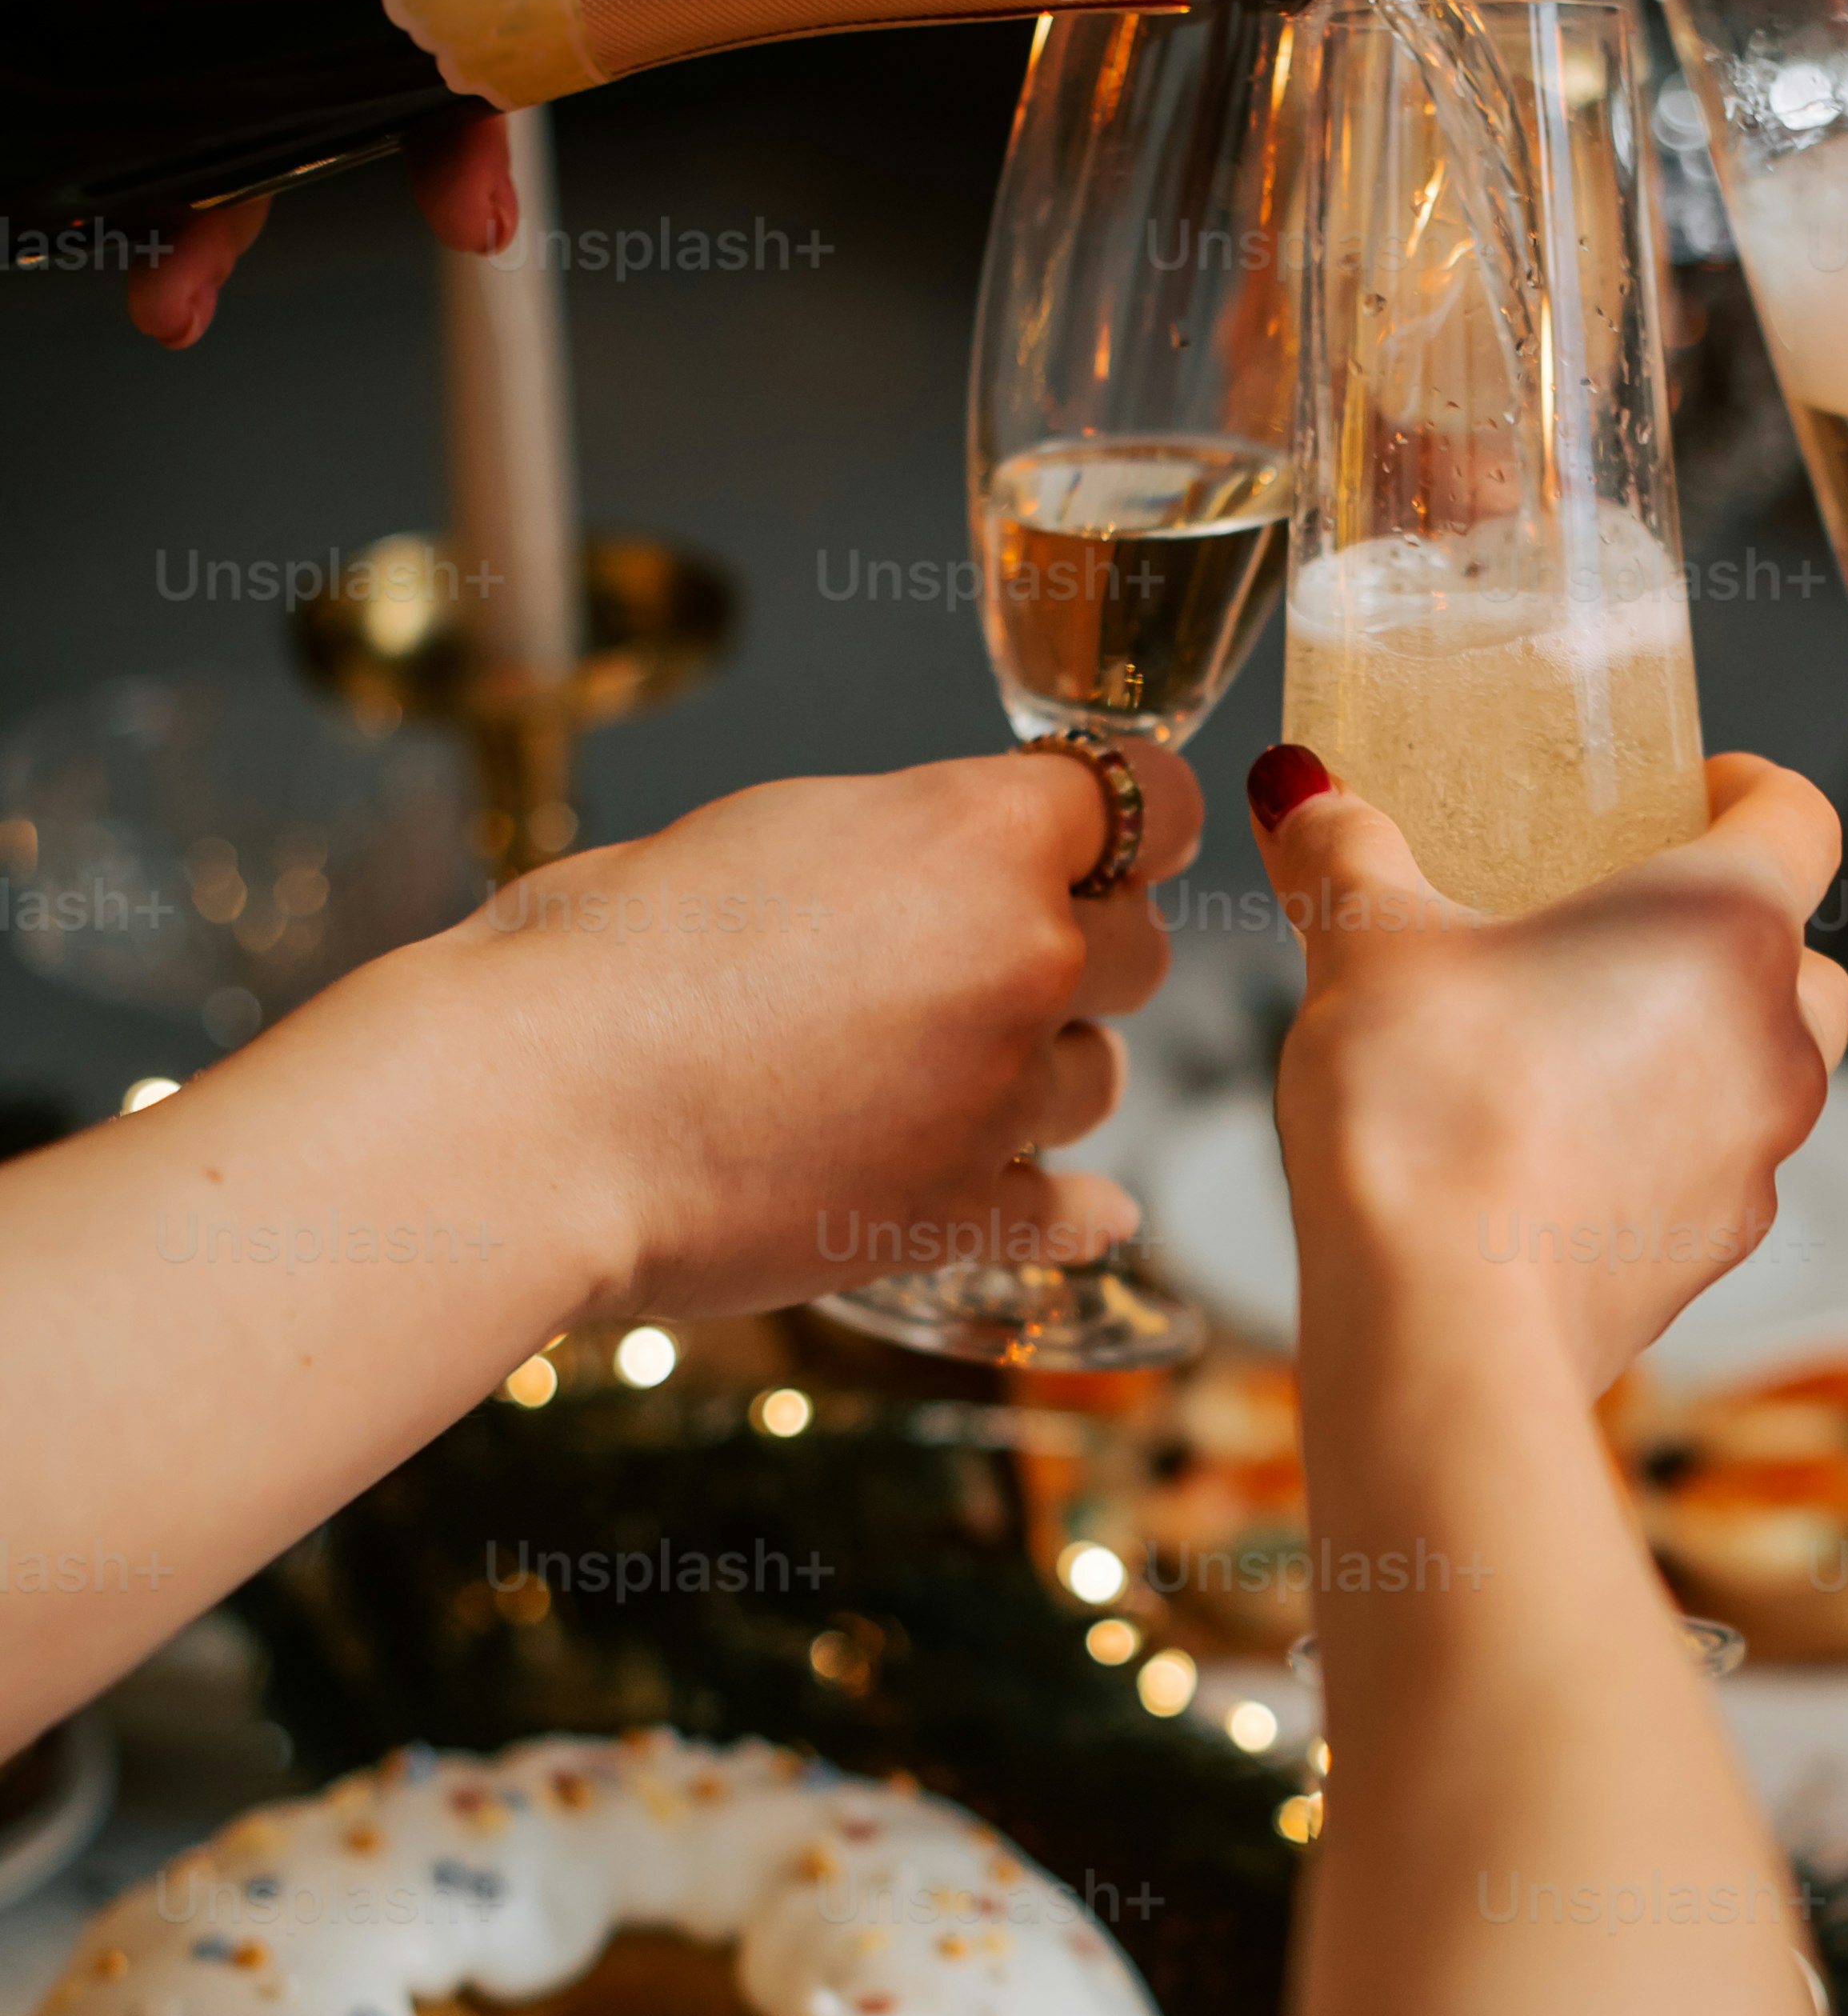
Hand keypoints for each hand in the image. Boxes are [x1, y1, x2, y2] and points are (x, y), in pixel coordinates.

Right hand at [441, 742, 1198, 1322]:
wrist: (528, 1110)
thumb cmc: (604, 952)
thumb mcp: (771, 829)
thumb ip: (907, 846)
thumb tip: (957, 865)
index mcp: (979, 836)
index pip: (1151, 799)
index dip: (1126, 817)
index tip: (1100, 835)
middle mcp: (1021, 962)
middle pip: (1136, 948)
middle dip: (1073, 948)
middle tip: (971, 960)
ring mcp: (998, 1101)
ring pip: (1097, 1080)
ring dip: (1038, 1072)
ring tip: (930, 1071)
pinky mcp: (957, 1217)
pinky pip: (1071, 1213)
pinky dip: (1068, 1209)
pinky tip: (1078, 1211)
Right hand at [1255, 750, 1847, 1393]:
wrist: (1442, 1322)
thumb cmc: (1429, 1110)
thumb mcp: (1367, 944)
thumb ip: (1344, 853)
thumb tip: (1307, 797)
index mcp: (1726, 923)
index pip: (1800, 813)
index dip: (1750, 786)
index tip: (1689, 786)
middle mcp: (1776, 1037)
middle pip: (1798, 951)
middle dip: (1724, 929)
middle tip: (1613, 921)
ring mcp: (1757, 1157)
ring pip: (1759, 1067)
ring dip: (1690, 1041)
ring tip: (1566, 1039)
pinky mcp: (1712, 1253)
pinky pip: (1708, 1167)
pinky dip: (1654, 1141)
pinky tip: (1547, 1148)